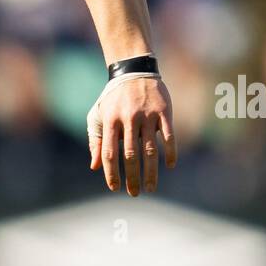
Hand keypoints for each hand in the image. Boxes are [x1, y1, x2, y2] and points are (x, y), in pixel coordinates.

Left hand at [87, 76, 176, 195]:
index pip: (110, 153)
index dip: (111, 172)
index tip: (114, 187)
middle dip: (132, 177)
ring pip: (150, 149)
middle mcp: (128, 119)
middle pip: (130, 155)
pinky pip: (168, 135)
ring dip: (150, 171)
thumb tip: (94, 167)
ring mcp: (147, 115)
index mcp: (110, 121)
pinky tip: (169, 165)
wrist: (134, 71)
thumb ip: (96, 140)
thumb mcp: (98, 115)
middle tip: (134, 193)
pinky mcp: (164, 111)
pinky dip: (170, 152)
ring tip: (151, 188)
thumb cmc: (113, 99)